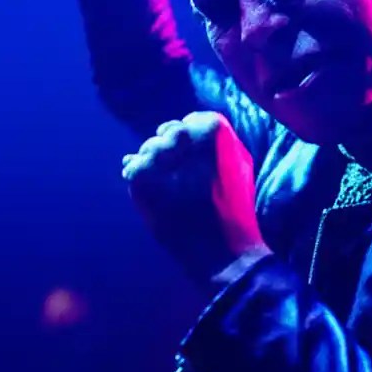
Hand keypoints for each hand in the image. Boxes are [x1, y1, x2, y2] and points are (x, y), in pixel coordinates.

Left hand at [122, 112, 270, 289]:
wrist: (222, 250)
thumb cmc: (234, 211)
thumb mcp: (239, 167)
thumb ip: (218, 144)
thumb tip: (185, 128)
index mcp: (214, 129)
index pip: (192, 121)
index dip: (190, 140)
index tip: (191, 159)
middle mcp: (184, 136)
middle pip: (168, 132)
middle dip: (170, 149)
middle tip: (177, 175)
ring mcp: (159, 155)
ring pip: (148, 149)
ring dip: (153, 164)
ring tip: (166, 189)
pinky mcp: (141, 176)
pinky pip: (132, 168)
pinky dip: (136, 178)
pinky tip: (150, 193)